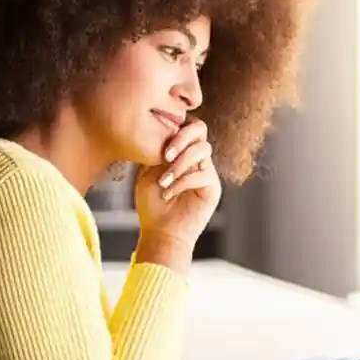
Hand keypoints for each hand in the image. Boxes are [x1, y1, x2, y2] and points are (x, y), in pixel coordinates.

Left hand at [135, 118, 221, 247]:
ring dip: (180, 163)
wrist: (160, 234)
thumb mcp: (147, 172)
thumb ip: (155, 151)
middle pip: (201, 129)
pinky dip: (183, 182)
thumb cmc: (152, 206)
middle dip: (181, 138)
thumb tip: (157, 129)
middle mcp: (196, 159)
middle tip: (165, 155)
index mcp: (181, 151)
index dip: (174, 127)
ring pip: (203, 150)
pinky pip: (203, 174)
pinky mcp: (212, 188)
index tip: (156, 143)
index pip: (186, 126)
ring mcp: (206, 172)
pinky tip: (168, 193)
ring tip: (164, 180)